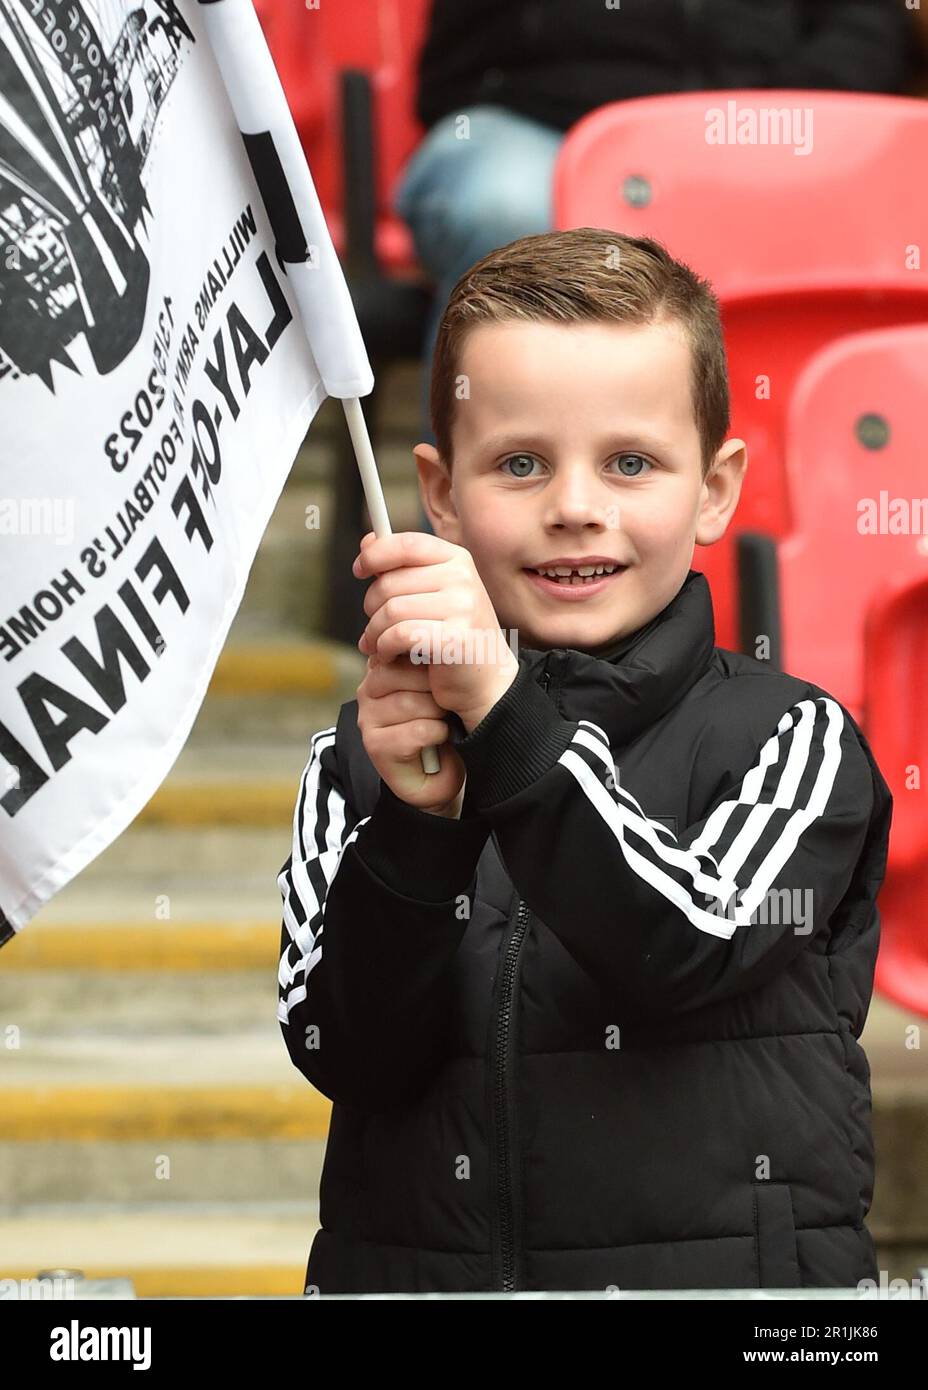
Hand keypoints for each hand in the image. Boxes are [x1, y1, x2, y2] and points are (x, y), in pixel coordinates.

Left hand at [353, 531, 518, 730]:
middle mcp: (463, 579)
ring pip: (390, 610)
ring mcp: (462, 607)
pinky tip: (388, 656)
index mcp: (458, 560)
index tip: (359, 570)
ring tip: (378, 645)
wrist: (488, 682)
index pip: (406, 544)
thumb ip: (403, 569)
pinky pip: (399, 635)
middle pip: (390, 582)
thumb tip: (368, 540)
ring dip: (374, 633)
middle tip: (373, 628)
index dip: (375, 555)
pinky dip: (385, 648)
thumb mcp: (434, 595)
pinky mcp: (454, 639)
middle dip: (371, 608)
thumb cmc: (454, 637)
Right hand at [357, 652, 465, 811]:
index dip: (432, 659)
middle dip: (437, 688)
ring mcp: (368, 716)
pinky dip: (437, 734)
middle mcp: (370, 687)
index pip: (402, 644)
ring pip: (411, 702)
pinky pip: (416, 730)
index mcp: (384, 665)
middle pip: (406, 672)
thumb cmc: (448, 719)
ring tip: (442, 722)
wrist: (448, 769)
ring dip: (439, 714)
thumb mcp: (444, 679)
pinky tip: (440, 737)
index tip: (448, 672)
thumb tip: (437, 627)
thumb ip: (432, 653)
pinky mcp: (374, 744)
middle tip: (445, 704)